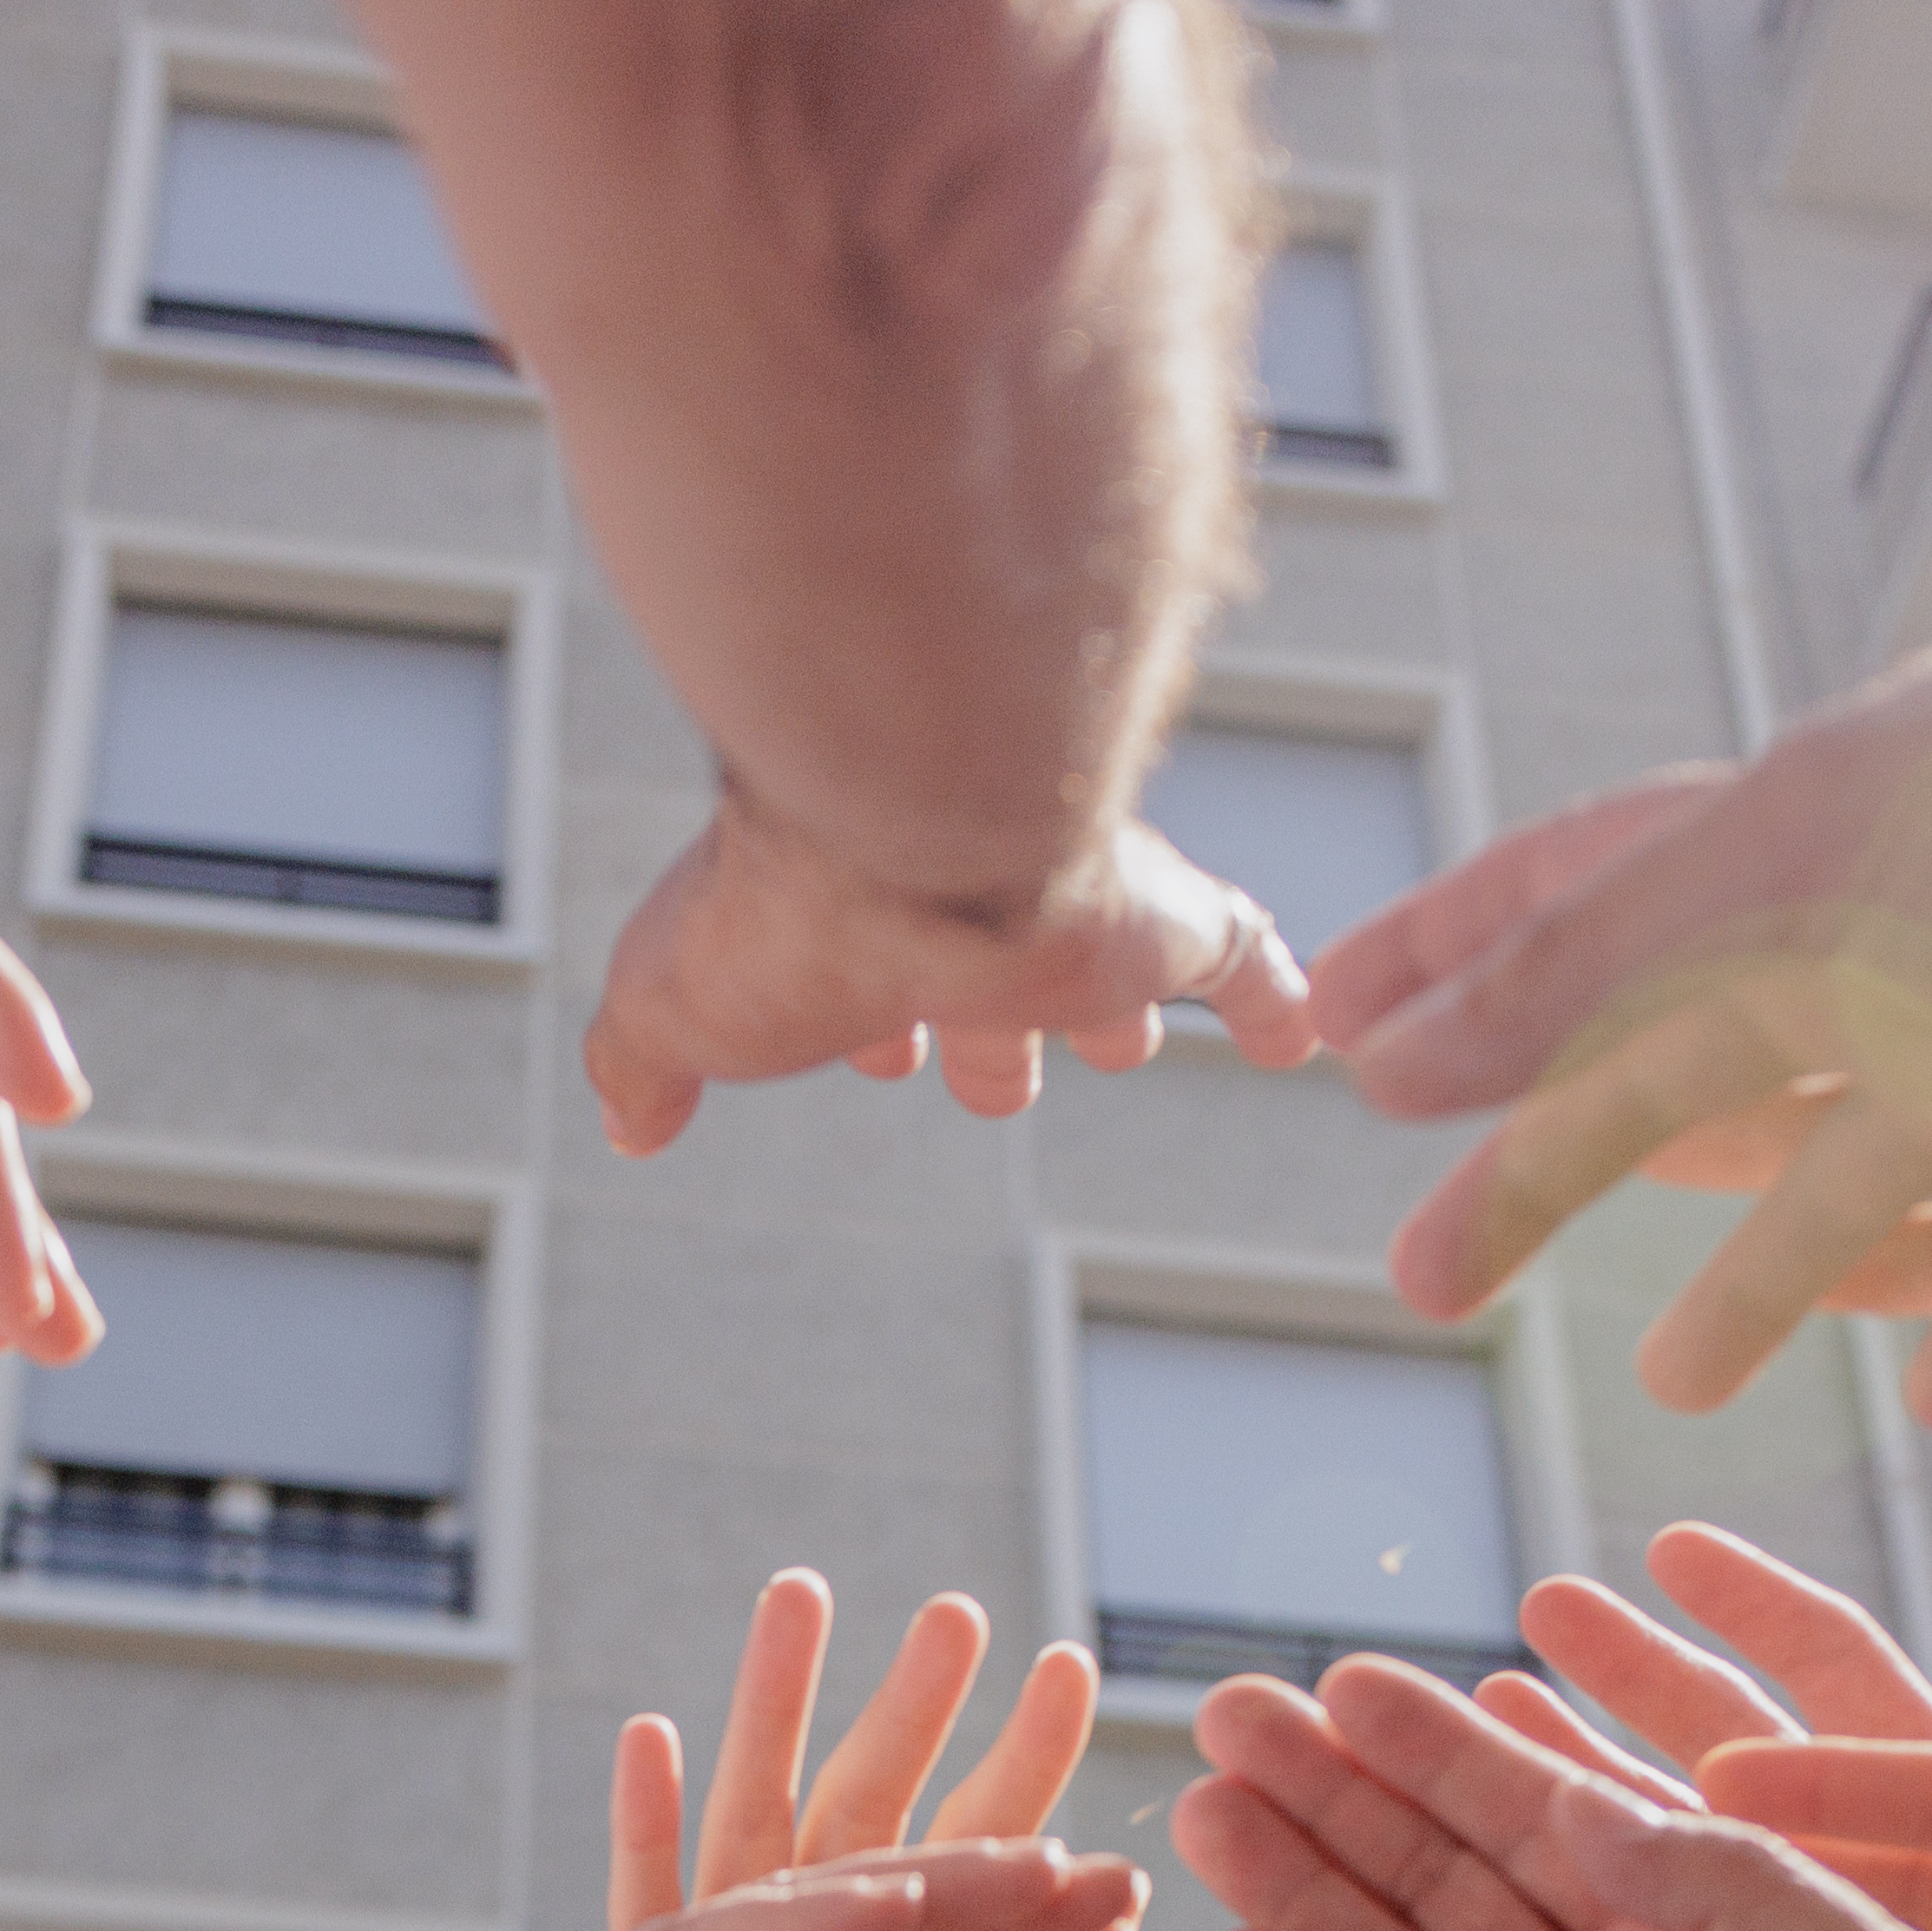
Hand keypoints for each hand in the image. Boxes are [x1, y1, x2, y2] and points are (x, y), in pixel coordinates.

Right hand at [585, 791, 1319, 1155]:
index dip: (870, 1023)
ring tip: (1131, 1049)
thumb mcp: (670, 999)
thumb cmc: (784, 904)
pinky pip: (1243, 956)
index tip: (879, 1057)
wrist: (906, 810)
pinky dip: (1274, 997)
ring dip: (1112, 1012)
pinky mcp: (1166, 916)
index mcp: (854, 920)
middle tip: (1001, 1080)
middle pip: (986, 975)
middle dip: (990, 1027)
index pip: (869, 974)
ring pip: (1102, 965)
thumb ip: (640, 1056)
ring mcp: (1072, 906)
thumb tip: (626, 1121)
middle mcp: (966, 903)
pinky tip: (1305, 1034)